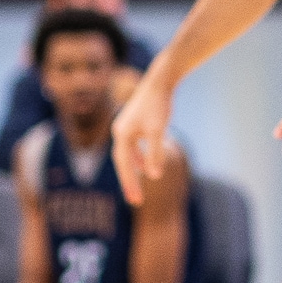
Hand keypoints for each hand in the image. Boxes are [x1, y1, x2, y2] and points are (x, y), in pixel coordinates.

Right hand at [112, 72, 177, 206]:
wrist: (161, 81)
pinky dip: (139, 156)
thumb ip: (154, 152)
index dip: (130, 184)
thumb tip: (153, 175)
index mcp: (122, 135)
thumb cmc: (159, 105)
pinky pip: (134, 145)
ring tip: (138, 184)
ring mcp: (127, 126)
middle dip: (129, 181)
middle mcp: (120, 131)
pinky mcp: (136, 122)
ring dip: (133, 169)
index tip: (135, 201)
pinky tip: (145, 162)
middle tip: (135, 200)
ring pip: (127, 153)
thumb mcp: (158, 131)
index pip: (124, 166)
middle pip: (122, 162)